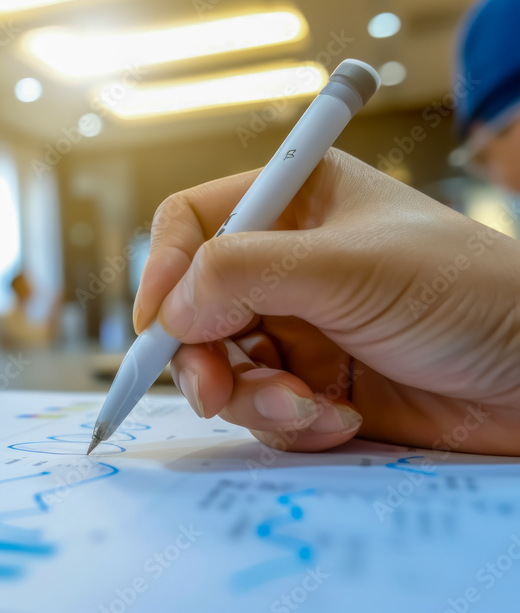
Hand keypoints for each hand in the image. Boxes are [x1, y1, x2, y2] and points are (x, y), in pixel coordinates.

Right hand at [133, 149, 519, 454]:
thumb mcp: (347, 267)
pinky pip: (263, 409)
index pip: (194, 223)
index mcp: (294, 203)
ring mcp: (299, 327)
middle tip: (213, 391)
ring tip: (304, 407)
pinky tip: (338, 421)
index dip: (165, 270)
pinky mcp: (315, 385)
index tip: (157, 325)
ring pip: (222, 367)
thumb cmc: (468, 294)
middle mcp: (287, 264)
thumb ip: (243, 274)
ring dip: (253, 398)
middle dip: (201, 355)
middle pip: (193, 307)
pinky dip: (290, 424)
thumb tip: (168, 311)